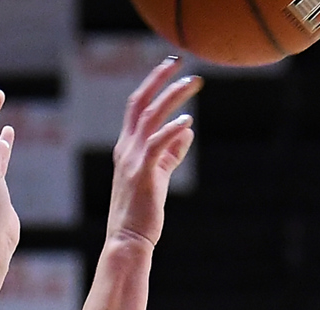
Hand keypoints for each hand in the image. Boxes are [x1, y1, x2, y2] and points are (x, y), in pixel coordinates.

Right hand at [107, 59, 199, 248]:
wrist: (128, 240)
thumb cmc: (144, 211)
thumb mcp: (159, 175)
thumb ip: (171, 152)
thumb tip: (187, 130)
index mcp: (127, 147)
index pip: (137, 106)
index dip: (153, 83)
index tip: (170, 66)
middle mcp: (126, 148)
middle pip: (140, 102)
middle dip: (159, 78)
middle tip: (179, 60)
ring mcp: (133, 160)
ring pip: (150, 117)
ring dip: (172, 97)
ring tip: (192, 83)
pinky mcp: (144, 174)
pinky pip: (157, 145)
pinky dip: (171, 130)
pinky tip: (188, 122)